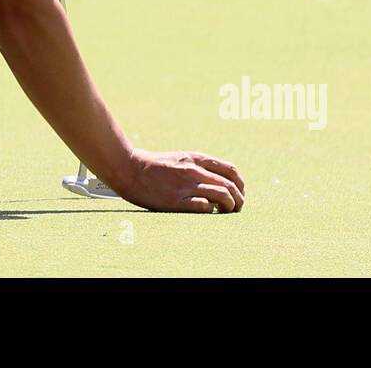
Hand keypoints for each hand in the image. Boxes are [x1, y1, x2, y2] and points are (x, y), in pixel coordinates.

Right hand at [115, 149, 246, 212]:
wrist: (130, 169)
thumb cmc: (156, 166)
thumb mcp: (181, 158)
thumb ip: (199, 166)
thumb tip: (220, 179)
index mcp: (197, 159)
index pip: (231, 171)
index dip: (240, 185)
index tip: (239, 194)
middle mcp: (195, 171)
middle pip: (231, 185)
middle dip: (239, 199)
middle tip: (236, 208)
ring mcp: (186, 186)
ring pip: (222, 195)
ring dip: (230, 206)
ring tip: (225, 212)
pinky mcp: (177, 201)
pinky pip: (204, 207)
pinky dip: (211, 211)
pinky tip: (208, 213)